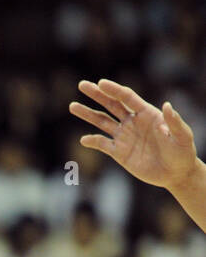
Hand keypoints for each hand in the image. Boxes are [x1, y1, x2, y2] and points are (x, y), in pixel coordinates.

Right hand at [70, 78, 197, 190]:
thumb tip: (167, 106)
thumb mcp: (182, 136)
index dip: (114, 90)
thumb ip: (174, 122)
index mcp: (147, 113)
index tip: (101, 83)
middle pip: (111, 105)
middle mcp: (133, 122)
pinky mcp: (119, 153)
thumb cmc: (182, 152)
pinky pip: (103, 144)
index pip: (127, 98)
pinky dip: (93, 141)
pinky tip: (83, 139)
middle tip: (82, 85)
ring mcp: (124, 136)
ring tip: (73, 106)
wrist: (175, 173)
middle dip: (97, 95)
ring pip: (103, 122)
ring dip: (88, 114)